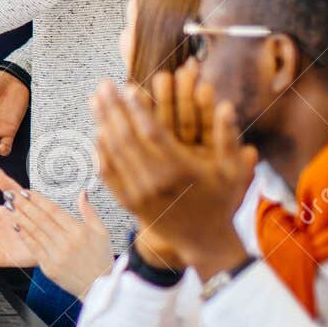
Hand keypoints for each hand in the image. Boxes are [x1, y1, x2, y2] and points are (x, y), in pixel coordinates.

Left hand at [0, 166, 113, 298]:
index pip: (54, 211)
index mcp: (79, 232)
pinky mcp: (49, 267)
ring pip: (34, 232)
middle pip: (40, 219)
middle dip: (24, 204)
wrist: (99, 287)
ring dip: (20, 217)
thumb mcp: (102, 232)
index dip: (38, 200)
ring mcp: (56, 255)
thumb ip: (89, 211)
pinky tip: (16, 226)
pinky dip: (24, 236)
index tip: (26, 191)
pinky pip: (33, 248)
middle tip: (11, 194)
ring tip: (9, 206)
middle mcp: (66, 242)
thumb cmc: (101, 259)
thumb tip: (82, 193)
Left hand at [91, 77, 256, 275]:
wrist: (204, 241)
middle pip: (126, 138)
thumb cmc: (221, 201)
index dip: (139, 108)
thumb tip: (227, 106)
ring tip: (95, 100)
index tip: (128, 87)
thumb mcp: (233, 171)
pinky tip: (97, 132)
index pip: (152, 132)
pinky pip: (108, 173)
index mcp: (181, 170)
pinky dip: (100, 151)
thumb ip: (227, 138)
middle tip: (104, 84)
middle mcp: (156, 181)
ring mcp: (139, 193)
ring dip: (102, 123)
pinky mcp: (128, 203)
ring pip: (113, 152)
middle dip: (113, 108)